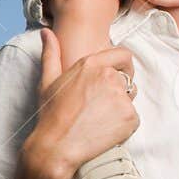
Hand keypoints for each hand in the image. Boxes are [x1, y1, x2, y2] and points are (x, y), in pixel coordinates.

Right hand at [21, 28, 140, 178]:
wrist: (57, 146)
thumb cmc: (51, 114)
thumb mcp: (47, 80)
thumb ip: (51, 53)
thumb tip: (46, 31)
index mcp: (91, 64)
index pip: (124, 55)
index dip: (124, 65)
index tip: (118, 75)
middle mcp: (109, 76)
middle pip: (127, 78)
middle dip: (119, 90)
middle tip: (99, 107)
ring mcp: (121, 97)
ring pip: (130, 99)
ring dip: (120, 108)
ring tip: (99, 119)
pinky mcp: (130, 117)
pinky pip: (133, 118)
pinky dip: (123, 125)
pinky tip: (104, 130)